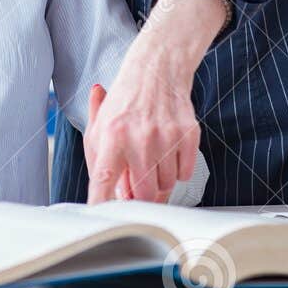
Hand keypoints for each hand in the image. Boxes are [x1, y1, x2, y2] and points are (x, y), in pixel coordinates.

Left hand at [84, 68, 199, 204]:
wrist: (155, 71)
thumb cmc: (124, 103)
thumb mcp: (99, 128)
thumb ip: (100, 164)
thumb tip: (109, 197)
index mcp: (112, 136)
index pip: (104, 180)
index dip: (102, 203)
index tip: (102, 217)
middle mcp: (140, 138)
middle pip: (144, 194)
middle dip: (140, 193)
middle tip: (137, 179)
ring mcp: (166, 137)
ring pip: (167, 186)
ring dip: (159, 180)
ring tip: (151, 157)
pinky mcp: (188, 135)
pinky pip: (185, 174)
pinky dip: (177, 170)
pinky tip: (168, 151)